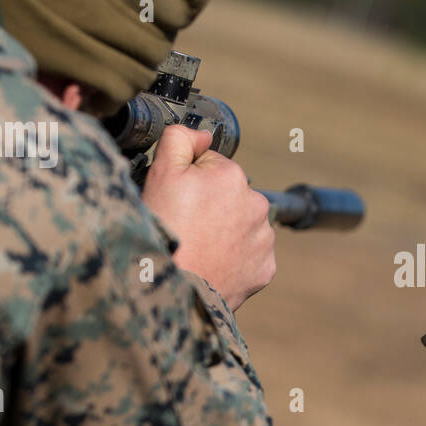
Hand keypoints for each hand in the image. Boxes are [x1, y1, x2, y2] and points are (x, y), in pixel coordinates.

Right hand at [140, 125, 274, 310]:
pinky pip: (249, 256)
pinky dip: (234, 259)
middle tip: (185, 227)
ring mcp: (264, 239)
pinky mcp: (265, 269)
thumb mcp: (160, 173)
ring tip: (198, 248)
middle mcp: (258, 204)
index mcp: (233, 176)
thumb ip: (180, 138)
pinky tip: (213, 265)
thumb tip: (203, 135)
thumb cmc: (164, 231)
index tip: (176, 203)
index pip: (209, 168)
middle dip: (209, 206)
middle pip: (228, 197)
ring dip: (223, 232)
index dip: (187, 182)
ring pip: (240, 226)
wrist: (175, 290)